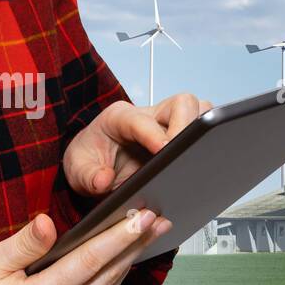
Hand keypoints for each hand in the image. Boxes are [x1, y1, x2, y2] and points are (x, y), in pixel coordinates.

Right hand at [0, 210, 170, 284]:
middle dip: (135, 247)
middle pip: (106, 277)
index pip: (89, 262)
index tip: (144, 217)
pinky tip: (120, 266)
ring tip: (148, 238)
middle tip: (161, 220)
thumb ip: (24, 245)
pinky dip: (109, 284)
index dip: (120, 237)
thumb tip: (50, 223)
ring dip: (128, 265)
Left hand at [63, 94, 213, 197]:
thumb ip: (87, 177)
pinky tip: (201, 161)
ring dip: (202, 130)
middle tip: (186, 155)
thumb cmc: (90, 163)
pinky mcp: (180, 135)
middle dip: (188, 126)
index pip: (142, 120)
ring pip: (199, 110)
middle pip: (181, 103)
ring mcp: (167, 124)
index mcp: (119, 118)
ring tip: (196, 156)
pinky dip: (207, 140)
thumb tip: (104, 181)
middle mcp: (147, 115)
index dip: (155, 134)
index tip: (164, 150)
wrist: (97, 166)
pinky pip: (203, 128)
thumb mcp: (78, 172)